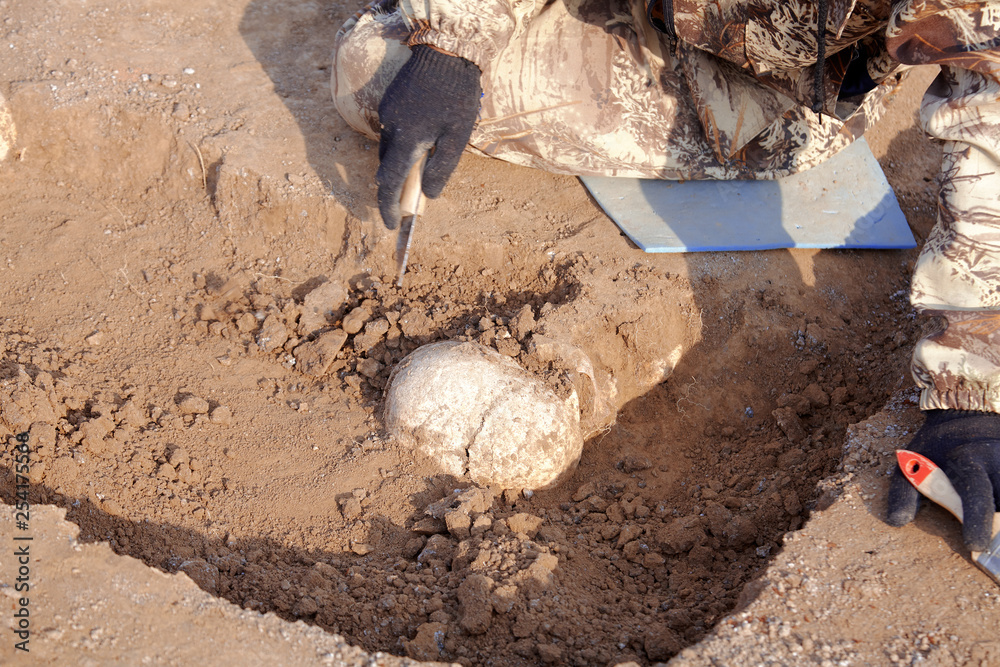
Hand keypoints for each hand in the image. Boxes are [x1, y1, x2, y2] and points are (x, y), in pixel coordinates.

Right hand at [376, 45, 481, 228]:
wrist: (446, 51)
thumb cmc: (457, 95)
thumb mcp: (458, 136)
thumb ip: (442, 168)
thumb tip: (428, 195)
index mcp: (406, 139)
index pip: (390, 182)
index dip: (389, 207)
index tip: (391, 224)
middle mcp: (390, 128)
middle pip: (386, 168)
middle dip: (393, 189)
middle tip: (407, 204)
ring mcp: (388, 114)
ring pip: (387, 150)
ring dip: (397, 166)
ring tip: (416, 175)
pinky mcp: (391, 102)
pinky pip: (391, 133)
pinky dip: (400, 147)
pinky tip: (418, 144)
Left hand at [887, 410, 999, 550]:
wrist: (966, 413)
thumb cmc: (935, 448)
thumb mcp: (910, 464)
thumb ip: (904, 493)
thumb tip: (897, 522)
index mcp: (966, 461)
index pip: (976, 493)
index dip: (977, 520)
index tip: (977, 545)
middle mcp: (997, 461)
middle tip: (996, 548)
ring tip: (998, 537)